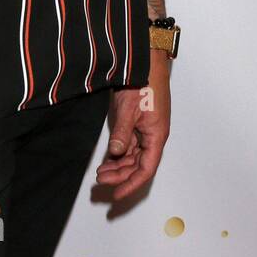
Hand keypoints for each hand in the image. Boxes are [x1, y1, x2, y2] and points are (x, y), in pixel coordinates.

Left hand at [96, 53, 171, 200]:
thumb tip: (115, 153)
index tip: (117, 194)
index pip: (145, 169)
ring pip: (132, 156)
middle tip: (100, 181)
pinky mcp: (137, 122)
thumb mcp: (129, 109)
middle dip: (120, 175)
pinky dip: (118, 153)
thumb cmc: (144, 83)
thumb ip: (122, 133)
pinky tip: (106, 158)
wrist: (145, 62)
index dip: (132, 184)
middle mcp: (152, 136)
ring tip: (100, 172)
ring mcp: (145, 129)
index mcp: (156, 136)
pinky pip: (128, 144)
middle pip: (137, 165)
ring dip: (117, 165)